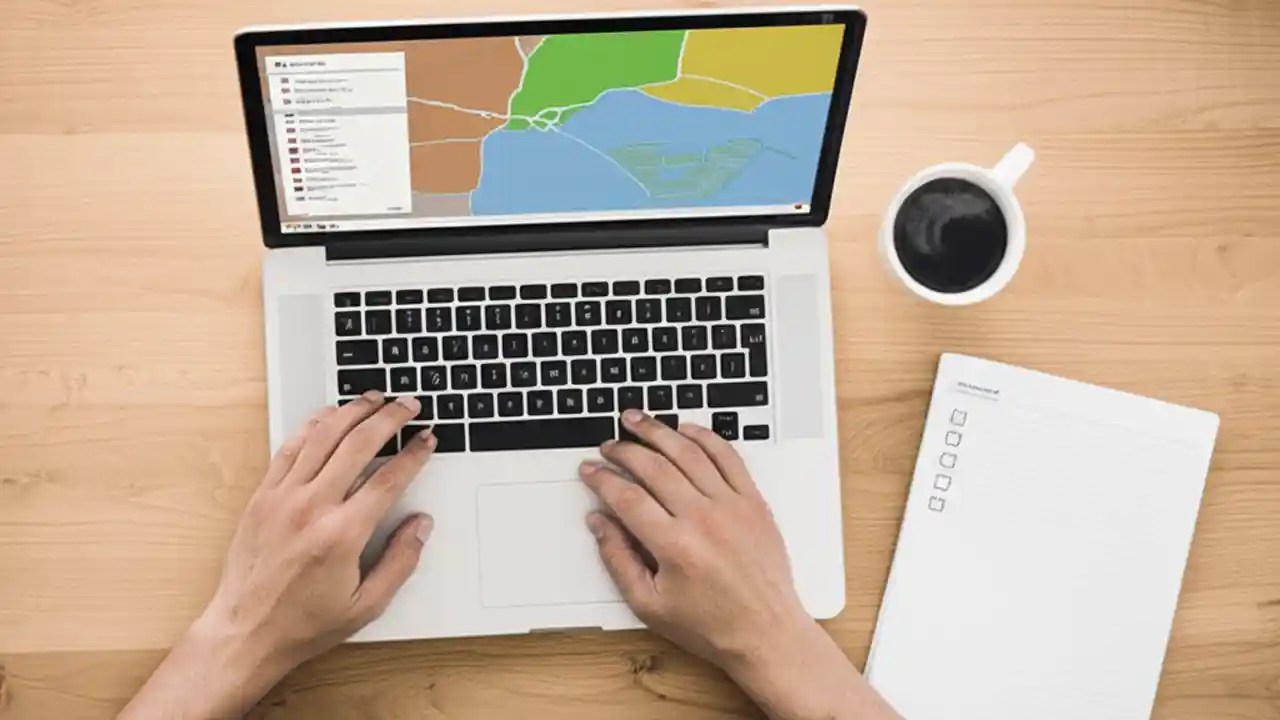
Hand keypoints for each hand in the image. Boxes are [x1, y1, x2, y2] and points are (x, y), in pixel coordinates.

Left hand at [121, 392, 435, 718]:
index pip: (390, 478)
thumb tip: (421, 524)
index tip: (426, 440)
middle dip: (389, 417)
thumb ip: (401, 561)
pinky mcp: (263, 496)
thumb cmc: (304, 623)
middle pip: (358, 443)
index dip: (414, 453)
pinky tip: (329, 416)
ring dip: (352, 411)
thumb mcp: (367, 604)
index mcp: (343, 534)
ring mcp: (283, 498)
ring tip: (373, 398)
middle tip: (407, 405)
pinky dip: (312, 425)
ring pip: (322, 435)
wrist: (246, 632)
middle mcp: (312, 508)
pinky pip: (289, 448)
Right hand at [580, 410, 898, 719]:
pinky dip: (706, 438)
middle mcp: (704, 519)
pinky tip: (686, 430)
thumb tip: (599, 522)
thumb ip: (618, 559)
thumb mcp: (649, 605)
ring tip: (637, 420)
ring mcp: (732, 507)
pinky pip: (729, 458)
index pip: (627, 497)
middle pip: (654, 467)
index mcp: (674, 547)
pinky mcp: (753, 503)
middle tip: (608, 444)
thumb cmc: (711, 625)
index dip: (602, 478)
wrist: (767, 633)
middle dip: (624, 450)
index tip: (589, 469)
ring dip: (659, 432)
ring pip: (689, 453)